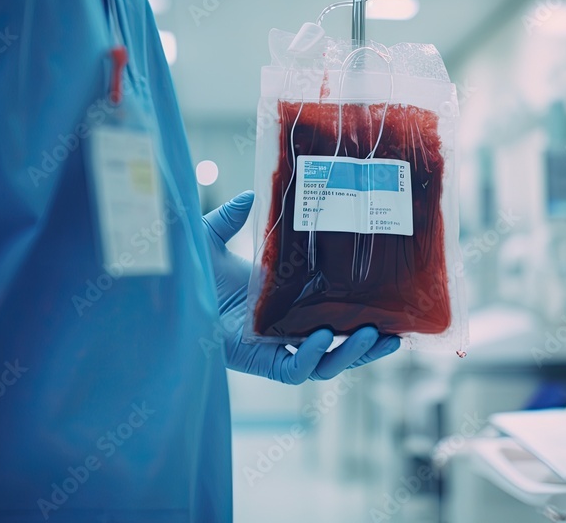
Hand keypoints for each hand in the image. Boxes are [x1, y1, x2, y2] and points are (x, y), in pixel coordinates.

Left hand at [203, 191, 399, 383]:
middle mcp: (286, 332)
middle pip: (338, 347)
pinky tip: (323, 338)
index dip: (361, 317)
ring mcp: (276, 350)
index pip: (332, 316)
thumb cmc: (187, 272)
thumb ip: (233, 216)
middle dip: (368, 346)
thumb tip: (254, 192)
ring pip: (325, 365)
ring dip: (352, 354)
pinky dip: (313, 359)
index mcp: (286, 305)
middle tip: (396, 334)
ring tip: (374, 335)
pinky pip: (294, 371)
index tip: (392, 306)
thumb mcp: (214, 237)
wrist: (169, 295)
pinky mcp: (260, 364)